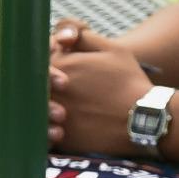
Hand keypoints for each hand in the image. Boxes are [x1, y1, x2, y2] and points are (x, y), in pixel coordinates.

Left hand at [48, 25, 151, 155]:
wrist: (145, 119)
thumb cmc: (130, 82)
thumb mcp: (113, 49)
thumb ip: (84, 37)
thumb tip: (62, 37)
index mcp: (61, 66)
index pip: (38, 62)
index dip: (48, 66)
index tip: (60, 72)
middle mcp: (52, 92)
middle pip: (33, 89)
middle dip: (42, 90)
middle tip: (58, 94)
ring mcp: (55, 118)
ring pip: (37, 114)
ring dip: (45, 112)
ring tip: (63, 113)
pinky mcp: (63, 140)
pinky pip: (46, 137)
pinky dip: (50, 134)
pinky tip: (63, 130)